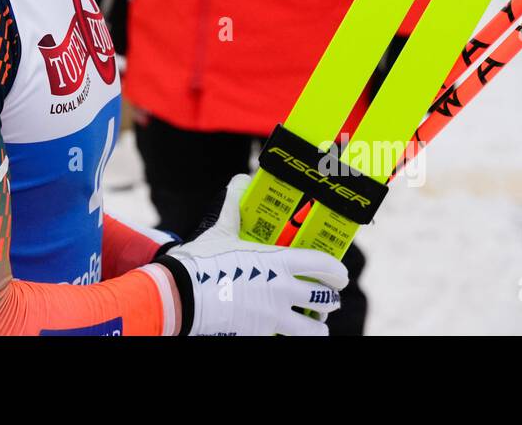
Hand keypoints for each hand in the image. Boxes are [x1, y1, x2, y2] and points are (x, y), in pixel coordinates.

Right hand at [155, 174, 349, 335]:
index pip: (323, 266)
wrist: (180, 296)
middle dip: (330, 299)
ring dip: (318, 325)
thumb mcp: (219, 231)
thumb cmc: (201, 261)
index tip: (340, 275)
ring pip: (314, 329)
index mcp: (278, 263)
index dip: (338, 272)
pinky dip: (291, 336)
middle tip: (327, 297)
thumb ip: (233, 207)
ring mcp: (273, 318)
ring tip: (313, 322)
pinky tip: (284, 331)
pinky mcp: (260, 335)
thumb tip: (240, 181)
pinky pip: (288, 339)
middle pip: (326, 299)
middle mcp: (282, 291)